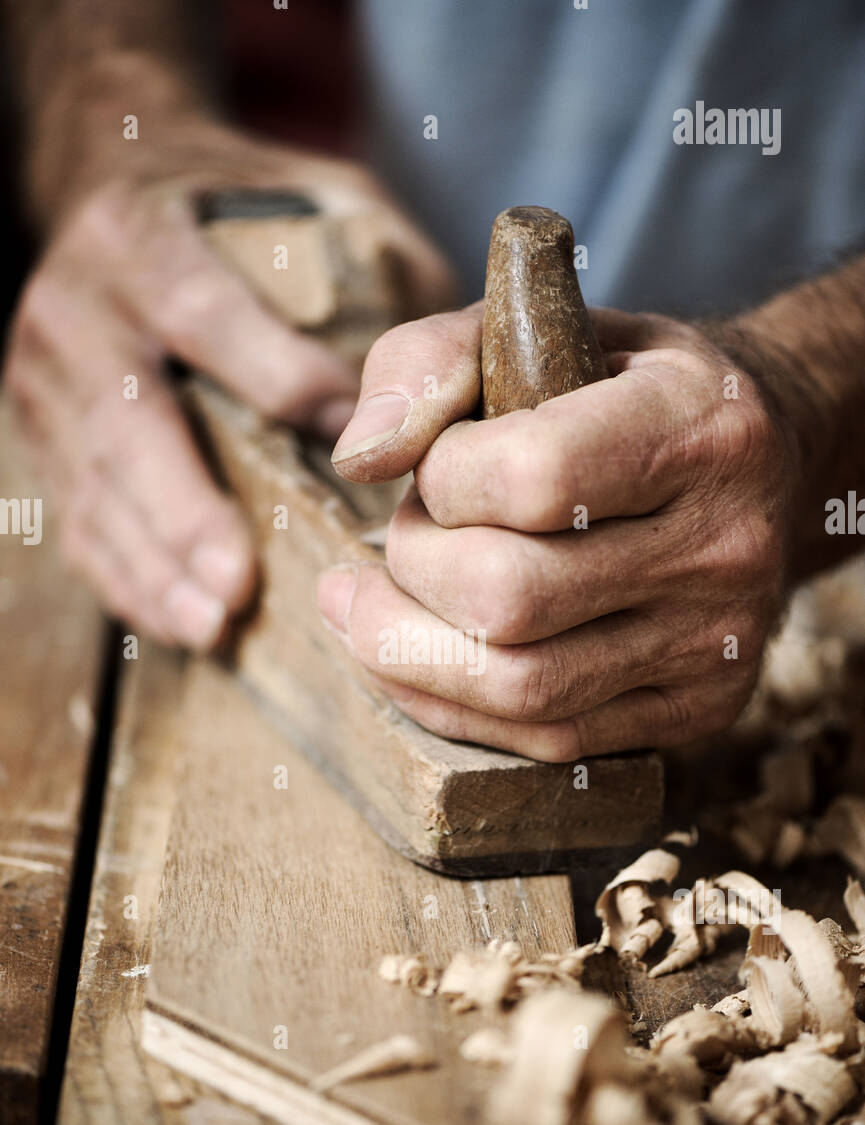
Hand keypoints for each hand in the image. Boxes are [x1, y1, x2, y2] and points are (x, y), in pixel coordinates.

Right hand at [5, 121, 455, 648]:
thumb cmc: (225, 202)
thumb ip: (365, 252)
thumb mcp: (296, 190)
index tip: (354, 451)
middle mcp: (79, 310)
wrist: (107, 182)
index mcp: (141, 238)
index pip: (204, 316)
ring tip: (213, 624)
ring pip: (95, 488)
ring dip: (155, 568)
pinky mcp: (40, 434)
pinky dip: (127, 579)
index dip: (279, 382)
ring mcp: (46, 380)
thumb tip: (443, 366)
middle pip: (127, 424)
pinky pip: (77, 519)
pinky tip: (179, 621)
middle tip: (238, 585)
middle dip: (184, 512)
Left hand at [317, 303, 797, 759]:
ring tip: (367, 604)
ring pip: (522, 688)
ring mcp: (718, 639)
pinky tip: (413, 658)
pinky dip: (452, 706)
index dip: (441, 477)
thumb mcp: (530, 330)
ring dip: (409, 651)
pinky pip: (550, 739)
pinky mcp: (701, 706)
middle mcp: (723, 542)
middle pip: (510, 599)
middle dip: (414, 568)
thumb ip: (424, 366)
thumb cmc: (615, 389)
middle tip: (405, 535)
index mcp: (697, 424)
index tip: (435, 463)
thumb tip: (358, 460)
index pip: (530, 478)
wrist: (755, 462)